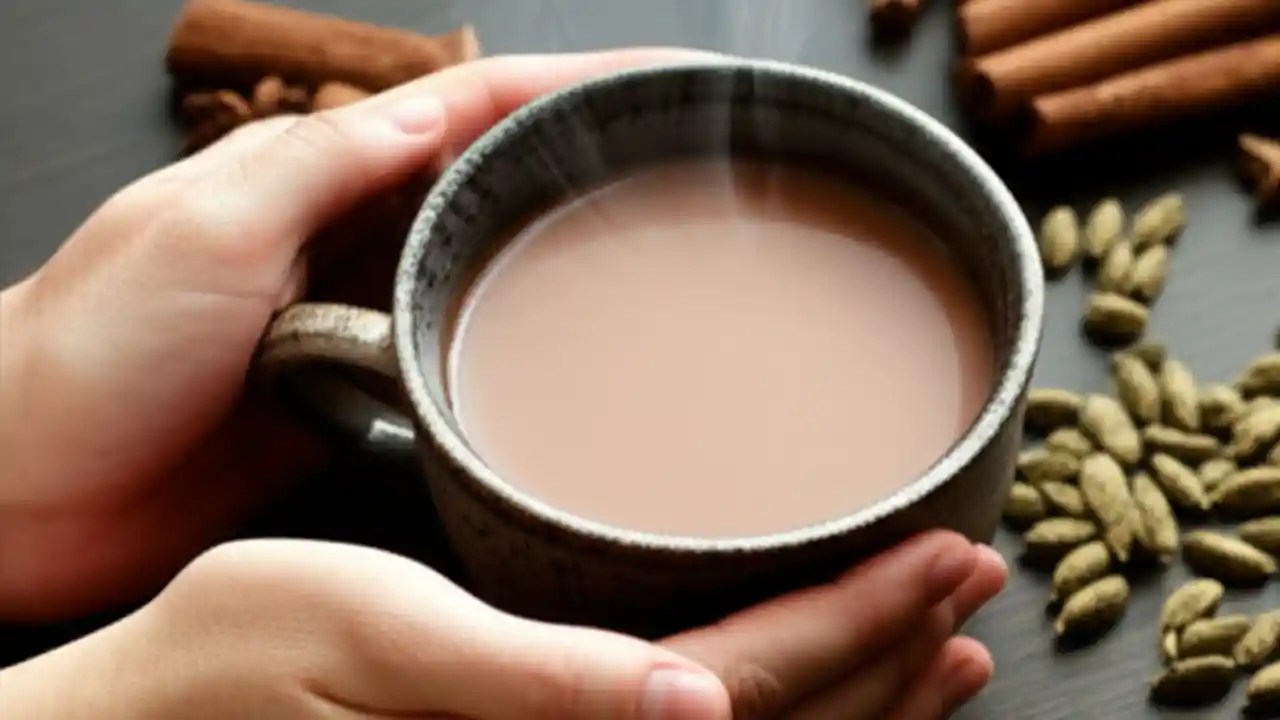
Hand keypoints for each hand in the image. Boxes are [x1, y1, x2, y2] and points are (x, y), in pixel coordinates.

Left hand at [0, 48, 720, 620]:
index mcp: (313, 173)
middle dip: (581, 162)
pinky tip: (563, 362)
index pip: (463, 105)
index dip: (561, 85)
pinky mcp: (363, 398)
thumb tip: (433, 111)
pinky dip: (512, 353)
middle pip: (489, 180)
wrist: (33, 487)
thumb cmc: (88, 350)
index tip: (651, 83)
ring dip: (558, 257)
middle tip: (677, 168)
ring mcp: (360, 319)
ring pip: (482, 270)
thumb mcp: (205, 226)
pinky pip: (456, 362)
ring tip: (650, 257)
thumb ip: (321, 167)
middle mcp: (347, 237)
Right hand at [0, 531, 1003, 718]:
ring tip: (943, 644)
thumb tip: (690, 706)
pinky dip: (793, 715)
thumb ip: (535, 683)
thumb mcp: (370, 640)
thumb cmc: (234, 665)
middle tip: (972, 572)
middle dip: (891, 653)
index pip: (754, 687)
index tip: (946, 555)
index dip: (861, 621)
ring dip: (864, 698)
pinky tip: (827, 685)